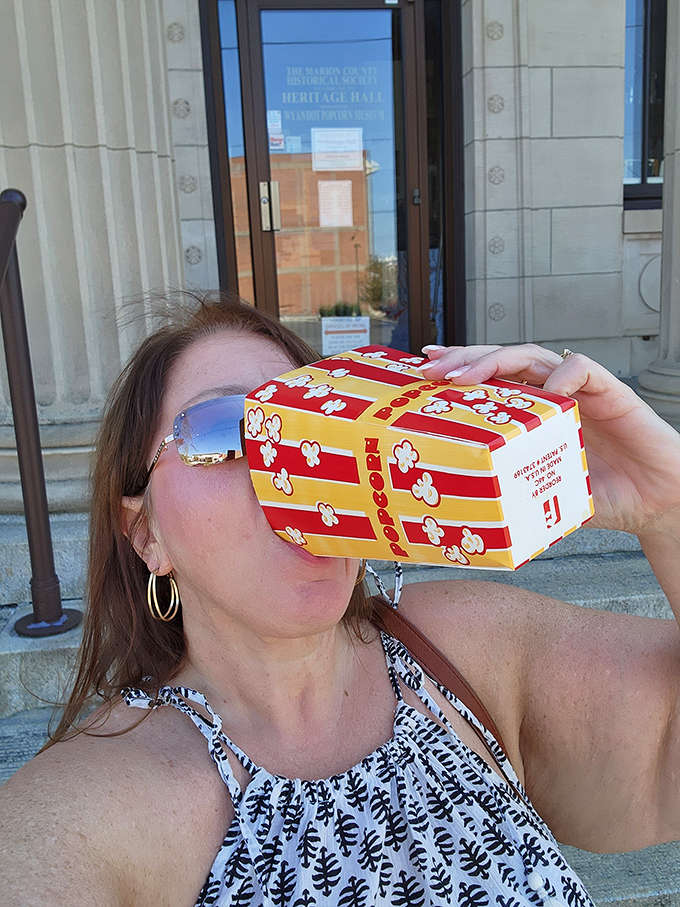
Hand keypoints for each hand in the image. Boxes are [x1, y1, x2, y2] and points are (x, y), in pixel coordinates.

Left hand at [418, 344, 679, 535]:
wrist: (656, 504)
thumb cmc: (602, 497)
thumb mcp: (541, 496)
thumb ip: (512, 493)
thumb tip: (464, 518)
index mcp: (534, 410)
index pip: (491, 376)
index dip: (459, 367)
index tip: (424, 367)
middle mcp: (552, 392)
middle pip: (502, 358)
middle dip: (464, 358)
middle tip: (430, 366)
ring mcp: (580, 388)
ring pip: (532, 355)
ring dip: (495, 361)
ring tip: (463, 378)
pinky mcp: (611, 391)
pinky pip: (581, 369)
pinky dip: (559, 375)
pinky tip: (543, 393)